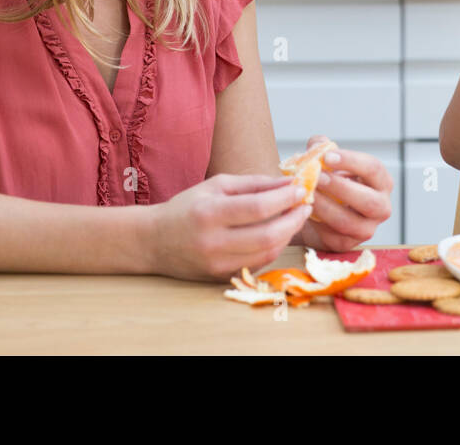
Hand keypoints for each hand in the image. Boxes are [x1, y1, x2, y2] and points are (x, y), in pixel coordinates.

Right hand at [147, 172, 311, 281]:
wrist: (154, 241)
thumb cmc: (187, 207)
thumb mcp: (217, 186)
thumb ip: (254, 184)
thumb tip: (289, 181)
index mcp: (210, 213)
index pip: (258, 207)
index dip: (285, 198)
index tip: (301, 188)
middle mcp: (213, 242)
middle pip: (268, 235)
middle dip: (294, 219)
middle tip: (305, 205)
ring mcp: (217, 264)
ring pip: (268, 252)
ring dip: (288, 234)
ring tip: (295, 217)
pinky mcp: (221, 277)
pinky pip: (258, 263)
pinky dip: (274, 247)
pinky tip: (278, 233)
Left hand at [296, 135, 393, 251]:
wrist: (321, 212)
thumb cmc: (331, 183)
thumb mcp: (328, 163)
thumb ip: (322, 148)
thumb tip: (318, 144)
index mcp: (382, 182)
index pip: (373, 169)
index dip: (350, 161)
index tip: (326, 157)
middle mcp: (382, 207)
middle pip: (368, 200)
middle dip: (340, 188)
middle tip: (317, 177)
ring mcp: (368, 228)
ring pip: (349, 221)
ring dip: (326, 207)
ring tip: (308, 194)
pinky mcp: (349, 244)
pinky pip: (334, 236)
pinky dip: (318, 224)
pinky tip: (305, 211)